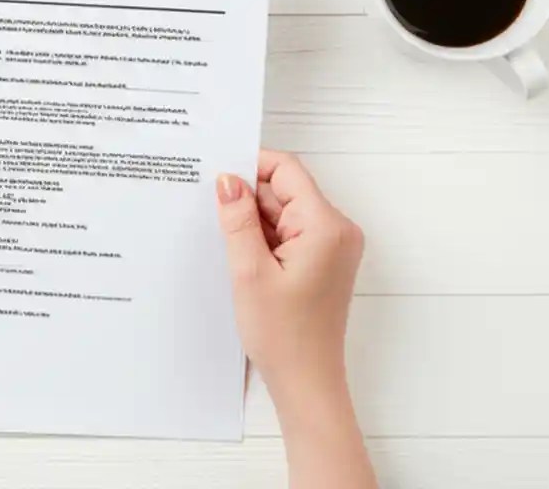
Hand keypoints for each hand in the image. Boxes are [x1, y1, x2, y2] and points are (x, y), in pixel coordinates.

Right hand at [216, 150, 375, 488]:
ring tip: (228, 248)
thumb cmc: (284, 336)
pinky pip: (288, 234)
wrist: (307, 382)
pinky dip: (262, 240)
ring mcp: (332, 247)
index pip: (287, 171)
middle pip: (284, 191)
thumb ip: (238, 219)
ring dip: (253, 223)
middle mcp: (337, 231)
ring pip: (283, 213)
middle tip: (212, 218)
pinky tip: (242, 260)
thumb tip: (227, 180)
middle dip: (247, 199)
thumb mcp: (249, 272)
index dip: (250, 166)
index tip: (216, 174)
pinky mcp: (322, 262)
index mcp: (326, 226)